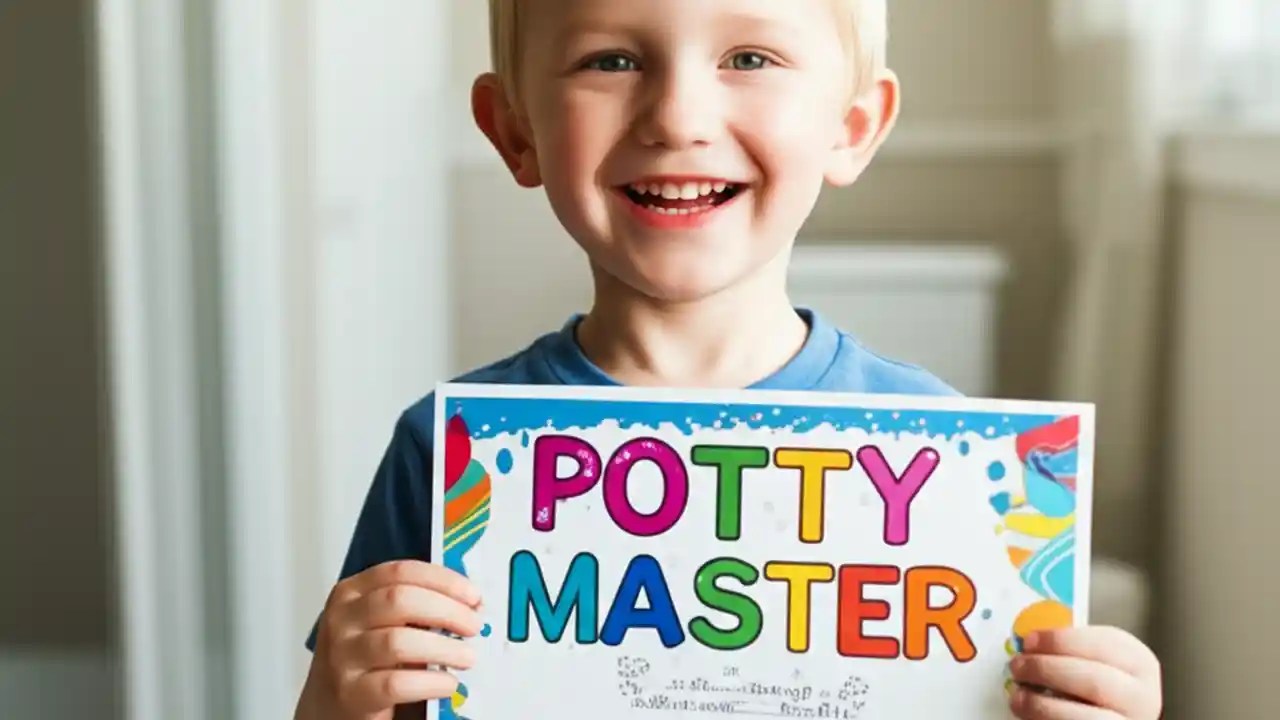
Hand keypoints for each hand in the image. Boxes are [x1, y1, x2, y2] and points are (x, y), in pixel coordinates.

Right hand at [302, 560, 482, 719]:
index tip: (473, 595)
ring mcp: (342, 656)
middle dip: (447, 611)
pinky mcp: (350, 693)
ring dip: (443, 648)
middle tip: (473, 626)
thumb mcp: (382, 622)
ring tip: (467, 656)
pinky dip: (430, 683)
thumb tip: (471, 605)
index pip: (401, 572)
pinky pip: (396, 683)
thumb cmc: (365, 658)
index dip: (443, 581)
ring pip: (398, 642)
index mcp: (353, 592)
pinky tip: (447, 684)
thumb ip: (416, 607)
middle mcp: (342, 619)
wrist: (329, 705)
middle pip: (401, 601)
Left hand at [1008, 626, 1161, 719]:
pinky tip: (1030, 717)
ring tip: (1017, 697)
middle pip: (1093, 680)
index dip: (1061, 641)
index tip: (1029, 641)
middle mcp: (1141, 696)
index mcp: (1138, 662)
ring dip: (1042, 706)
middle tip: (1017, 666)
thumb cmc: (1096, 680)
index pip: (1102, 644)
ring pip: (1086, 718)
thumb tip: (1027, 644)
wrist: (1111, 713)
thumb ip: (1068, 649)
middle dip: (1047, 670)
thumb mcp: (1092, 657)